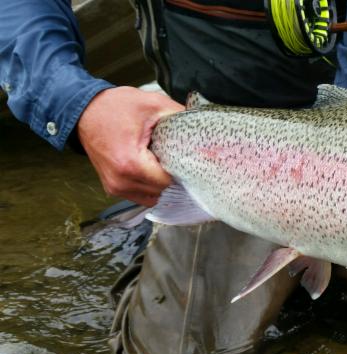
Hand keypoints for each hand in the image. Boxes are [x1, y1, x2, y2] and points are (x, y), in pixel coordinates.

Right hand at [77, 86, 184, 205]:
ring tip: (154, 159)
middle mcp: (121, 181)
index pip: (168, 181)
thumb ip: (179, 115)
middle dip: (168, 174)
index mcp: (131, 164)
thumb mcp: (152, 104)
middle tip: (165, 154)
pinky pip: (139, 195)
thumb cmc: (115, 107)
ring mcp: (114, 187)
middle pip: (161, 190)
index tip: (178, 154)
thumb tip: (202, 125)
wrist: (84, 111)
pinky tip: (146, 165)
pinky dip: (146, 184)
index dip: (177, 167)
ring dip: (157, 181)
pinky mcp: (112, 188)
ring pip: (151, 196)